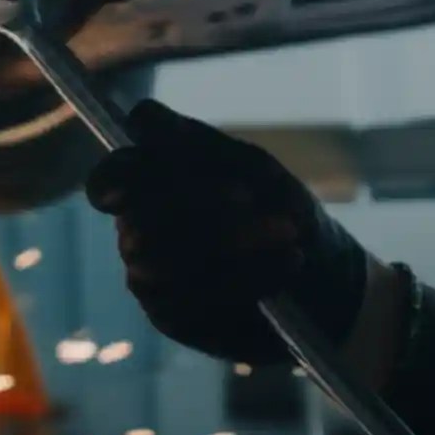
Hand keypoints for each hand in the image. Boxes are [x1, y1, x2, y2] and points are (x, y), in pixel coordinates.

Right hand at [85, 100, 369, 362]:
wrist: (325, 279)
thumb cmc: (279, 210)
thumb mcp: (251, 167)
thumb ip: (195, 144)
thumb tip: (140, 119)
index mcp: (150, 187)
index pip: (109, 179)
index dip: (114, 179)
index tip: (140, 182)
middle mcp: (138, 232)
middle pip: (138, 218)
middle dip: (200, 206)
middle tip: (254, 201)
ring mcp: (150, 277)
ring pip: (159, 261)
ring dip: (228, 244)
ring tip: (287, 236)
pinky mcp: (170, 316)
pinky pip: (189, 299)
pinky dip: (245, 278)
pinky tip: (286, 266)